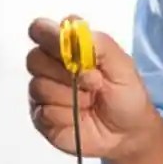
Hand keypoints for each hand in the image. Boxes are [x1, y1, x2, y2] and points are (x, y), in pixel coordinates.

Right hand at [25, 16, 162, 161]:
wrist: (127, 133)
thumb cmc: (125, 94)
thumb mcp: (121, 64)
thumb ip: (98, 43)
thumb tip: (69, 35)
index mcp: (68, 47)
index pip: (41, 31)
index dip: (46, 35)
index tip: (61, 45)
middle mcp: (50, 67)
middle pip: (35, 58)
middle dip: (63, 71)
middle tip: (91, 81)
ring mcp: (43, 93)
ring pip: (39, 86)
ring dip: (70, 96)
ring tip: (90, 102)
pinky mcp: (41, 117)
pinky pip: (43, 111)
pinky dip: (66, 115)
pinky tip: (79, 117)